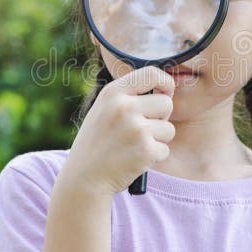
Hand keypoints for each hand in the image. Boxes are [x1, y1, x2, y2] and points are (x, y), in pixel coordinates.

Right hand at [60, 66, 175, 195]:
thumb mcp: (104, 110)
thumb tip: (166, 89)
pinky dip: (154, 157)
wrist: (83, 179)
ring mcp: (136, 128)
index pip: (151, 73)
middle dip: (161, 118)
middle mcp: (124, 107)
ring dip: (158, 140)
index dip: (165, 82)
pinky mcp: (145, 150)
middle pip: (166, 103)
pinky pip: (165, 149)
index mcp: (113, 93)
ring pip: (168, 129)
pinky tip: (135, 159)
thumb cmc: (97, 143)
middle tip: (141, 131)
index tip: (165, 93)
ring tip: (134, 146)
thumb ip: (128, 97)